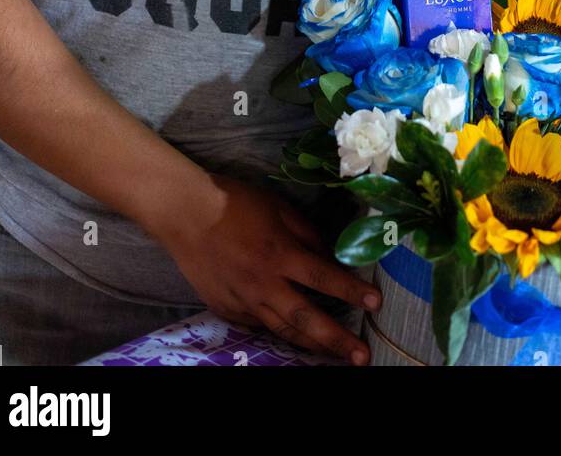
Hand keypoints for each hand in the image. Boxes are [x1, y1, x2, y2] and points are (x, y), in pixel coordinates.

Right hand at [152, 173, 381, 365]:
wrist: (184, 213)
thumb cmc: (234, 202)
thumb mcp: (278, 207)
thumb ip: (306, 233)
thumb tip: (329, 256)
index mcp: (279, 254)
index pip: (323, 278)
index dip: (352, 291)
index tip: (376, 303)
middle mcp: (263, 284)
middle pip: (306, 319)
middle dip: (337, 340)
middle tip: (363, 357)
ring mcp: (242, 301)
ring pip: (283, 331)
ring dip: (312, 346)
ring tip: (335, 358)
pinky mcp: (225, 309)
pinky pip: (258, 325)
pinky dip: (278, 331)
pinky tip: (293, 336)